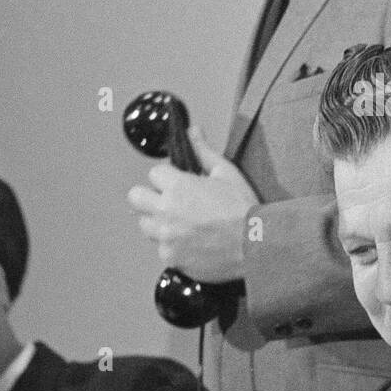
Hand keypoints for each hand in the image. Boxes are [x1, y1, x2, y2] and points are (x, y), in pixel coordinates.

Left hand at [127, 127, 258, 282]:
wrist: (255, 245)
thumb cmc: (243, 210)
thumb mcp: (226, 173)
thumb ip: (203, 152)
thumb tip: (193, 132)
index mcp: (178, 186)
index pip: (153, 173)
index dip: (167, 178)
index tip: (178, 184)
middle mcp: (166, 211)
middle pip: (136, 198)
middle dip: (150, 196)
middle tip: (168, 202)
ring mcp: (166, 236)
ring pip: (145, 225)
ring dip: (158, 222)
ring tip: (182, 224)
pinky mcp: (171, 257)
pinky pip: (161, 249)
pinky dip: (173, 247)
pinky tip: (192, 243)